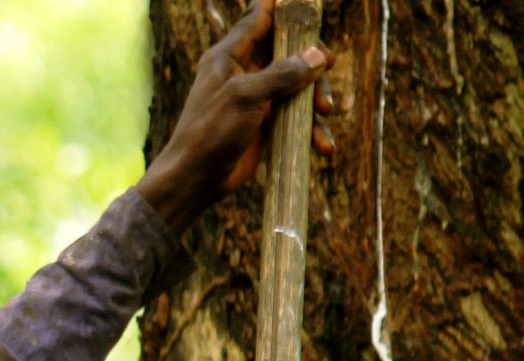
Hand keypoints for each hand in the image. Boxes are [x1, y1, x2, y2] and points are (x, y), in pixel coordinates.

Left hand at [136, 0, 335, 231]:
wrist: (195, 180)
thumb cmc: (209, 133)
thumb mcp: (244, 96)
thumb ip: (280, 74)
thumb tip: (317, 56)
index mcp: (228, 56)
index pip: (258, 19)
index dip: (282, 8)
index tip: (307, 2)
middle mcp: (243, 72)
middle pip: (288, 49)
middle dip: (311, 57)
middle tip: (327, 65)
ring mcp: (257, 98)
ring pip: (298, 84)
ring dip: (316, 96)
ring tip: (325, 112)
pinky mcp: (266, 123)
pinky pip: (297, 116)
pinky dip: (311, 128)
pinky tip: (323, 145)